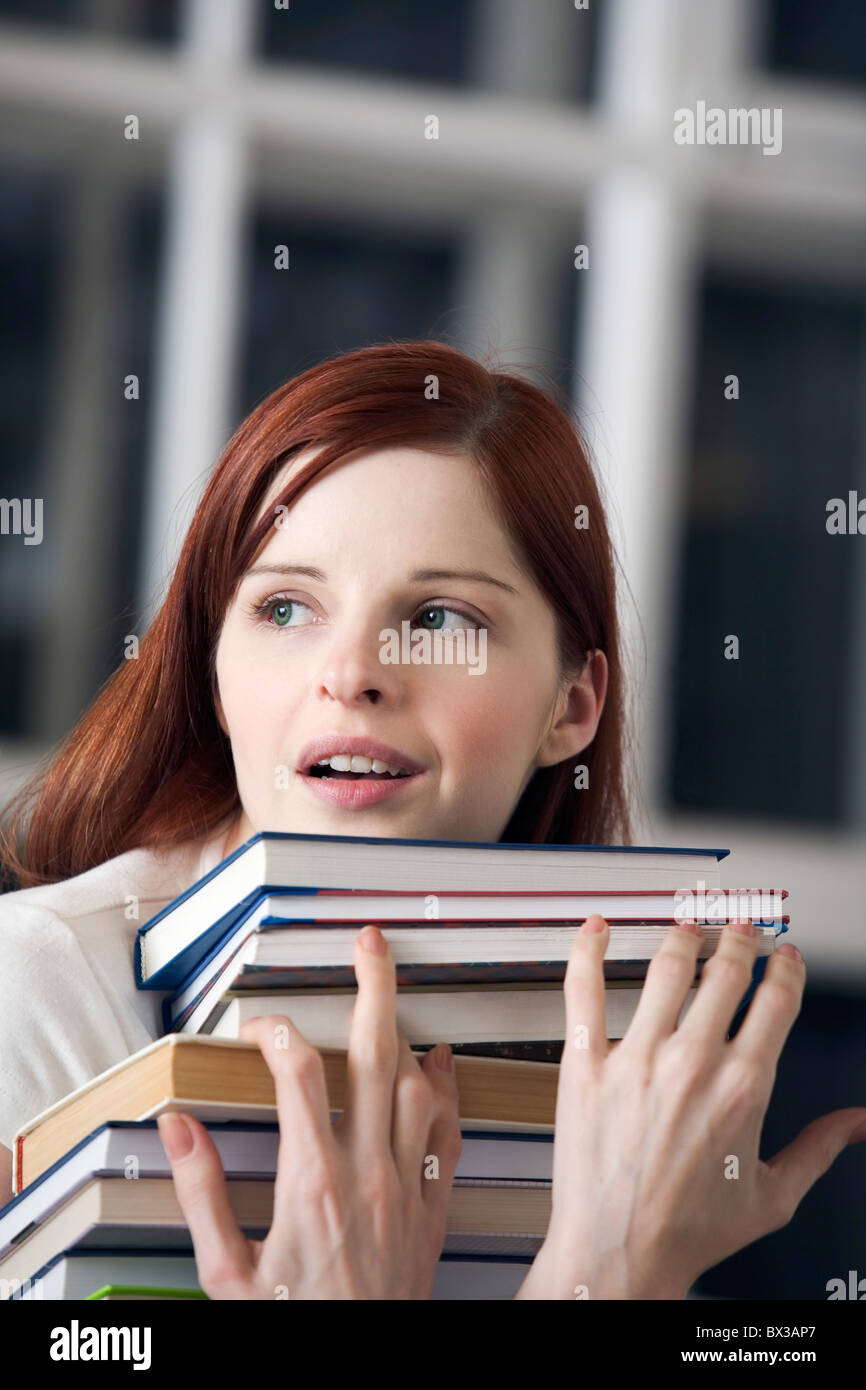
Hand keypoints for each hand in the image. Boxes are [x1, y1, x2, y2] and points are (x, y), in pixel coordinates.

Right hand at [157, 924, 461, 1298]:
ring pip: (419, 1088)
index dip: (276, 1032)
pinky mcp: (433, 1210)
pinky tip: (441, 1065)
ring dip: (407, 1036)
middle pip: (375, 1056)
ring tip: (391, 1004)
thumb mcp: (226, 1274)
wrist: (358, 1375)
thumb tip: (178, 1127)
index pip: (297, 1073)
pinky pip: (451, 1136)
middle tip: (368, 944)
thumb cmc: (292, 1329)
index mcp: (311, 1182)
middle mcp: (366, 1173)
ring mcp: (406, 1188)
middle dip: (373, 988)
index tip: (259, 1027)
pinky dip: (448, 1092)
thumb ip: (201, 1193)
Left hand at [516, 916, 865, 1299]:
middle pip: (725, 972)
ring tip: (688, 925)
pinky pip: (583, 991)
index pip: (776, 1000)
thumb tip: (855, 1124)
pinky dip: (589, 951)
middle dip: (739, 941)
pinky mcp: (586, 1064)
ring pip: (665, 969)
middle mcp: (692, 1064)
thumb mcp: (773, 1196)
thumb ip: (819, 1148)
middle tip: (740, 928)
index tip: (783, 956)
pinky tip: (596, 929)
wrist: (619, 1252)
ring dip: (683, 937)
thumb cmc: (688, 1230)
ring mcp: (636, 1059)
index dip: (785, 967)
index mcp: (742, 1089)